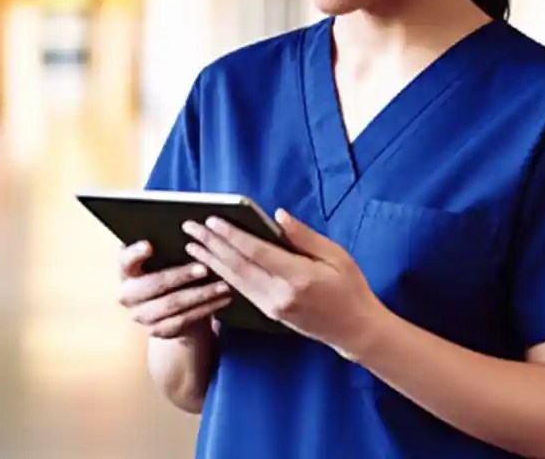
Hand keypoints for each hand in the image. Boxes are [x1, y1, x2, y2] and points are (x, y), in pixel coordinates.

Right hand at [117, 240, 232, 339]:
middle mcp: (128, 295)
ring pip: (172, 304)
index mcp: (126, 270)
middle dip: (180, 276)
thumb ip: (167, 245)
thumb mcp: (164, 258)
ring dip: (201, 294)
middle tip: (204, 267)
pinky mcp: (158, 331)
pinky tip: (222, 299)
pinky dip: (206, 309)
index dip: (134, 254)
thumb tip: (190, 226)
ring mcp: (141, 315)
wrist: (170, 308)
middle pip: (152, 285)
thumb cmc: (169, 270)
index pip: (124, 261)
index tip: (150, 245)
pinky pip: (184, 320)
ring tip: (223, 284)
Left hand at [181, 209, 385, 358]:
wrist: (355, 330)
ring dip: (211, 260)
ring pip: (234, 280)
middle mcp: (279, 295)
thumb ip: (304, 236)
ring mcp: (272, 307)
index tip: (212, 220)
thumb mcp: (336, 256)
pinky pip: (241, 290)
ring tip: (192, 244)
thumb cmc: (350, 288)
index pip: (256, 253)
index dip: (231, 236)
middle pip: (238, 266)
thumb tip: (277, 215)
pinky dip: (223, 274)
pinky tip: (211, 263)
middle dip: (211, 245)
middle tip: (190, 227)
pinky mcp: (269, 312)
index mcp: (298, 278)